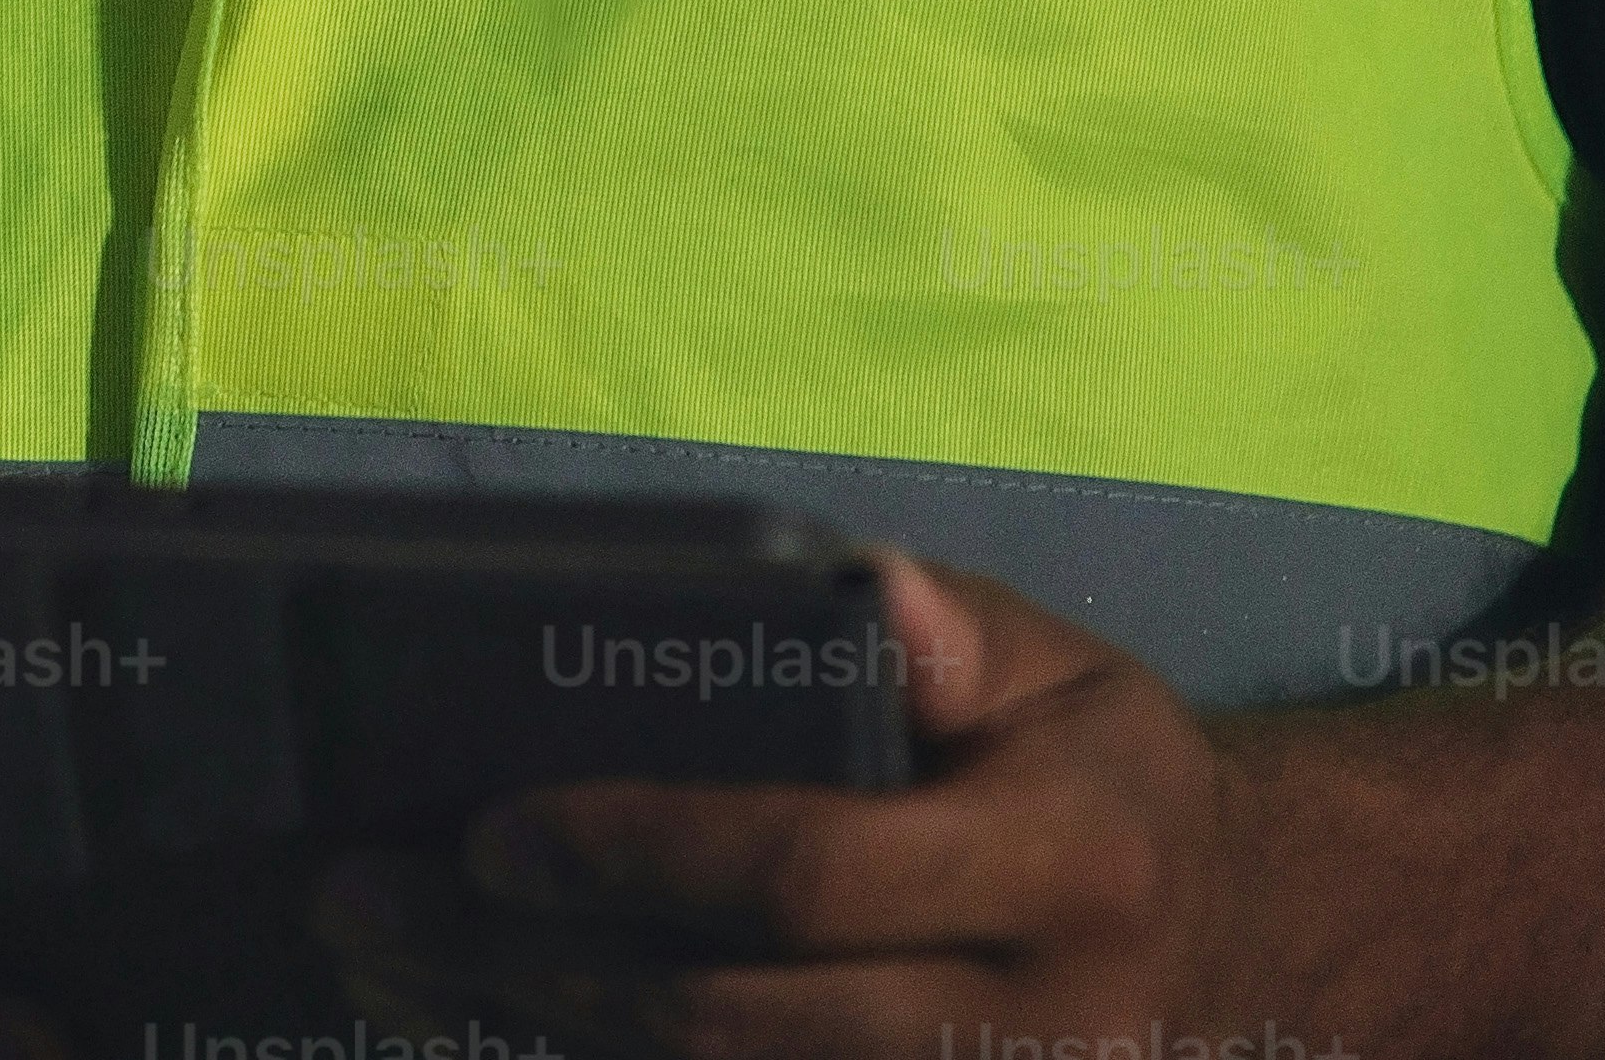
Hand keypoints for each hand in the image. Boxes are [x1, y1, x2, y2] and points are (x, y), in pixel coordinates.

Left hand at [316, 555, 1239, 1059]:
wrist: (1235, 941)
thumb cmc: (1107, 775)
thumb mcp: (1060, 669)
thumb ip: (949, 634)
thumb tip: (865, 589)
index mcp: (1061, 865)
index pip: (812, 874)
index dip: (642, 857)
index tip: (499, 832)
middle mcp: (1030, 1023)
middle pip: (737, 1024)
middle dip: (532, 968)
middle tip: (369, 907)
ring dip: (539, 1042)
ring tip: (389, 979)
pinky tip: (503, 1034)